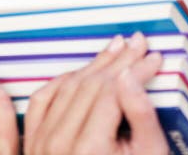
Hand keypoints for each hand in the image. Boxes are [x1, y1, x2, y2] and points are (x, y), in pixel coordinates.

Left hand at [23, 32, 168, 154]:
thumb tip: (130, 74)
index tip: (154, 56)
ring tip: (116, 49)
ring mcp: (40, 145)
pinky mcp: (33, 146)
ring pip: (67, 87)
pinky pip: (43, 100)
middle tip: (138, 43)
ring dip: (93, 65)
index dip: (135, 68)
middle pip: (90, 84)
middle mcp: (57, 145)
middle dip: (118, 60)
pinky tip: (80, 71)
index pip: (112, 90)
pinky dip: (62, 81)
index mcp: (88, 149)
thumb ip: (140, 115)